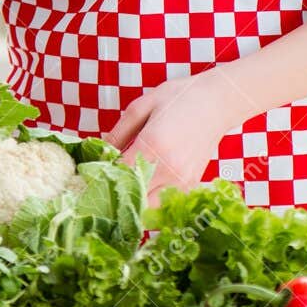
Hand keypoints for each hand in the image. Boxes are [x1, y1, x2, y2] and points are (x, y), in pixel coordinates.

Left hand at [106, 72, 240, 198]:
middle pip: (133, 197)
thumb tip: (99, 151)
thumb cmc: (178, 98)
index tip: (89, 175)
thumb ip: (118, 132)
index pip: (118, 174)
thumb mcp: (141, 106)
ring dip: (134, 201)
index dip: (101, 177)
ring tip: (123, 188)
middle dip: (116, 193)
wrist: (217, 102)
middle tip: (103, 185)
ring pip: (150, 208)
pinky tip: (143, 186)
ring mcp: (183, 180)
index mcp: (153, 145)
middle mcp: (169, 168)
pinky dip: (152, 200)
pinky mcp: (192, 184)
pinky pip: (167, 204)